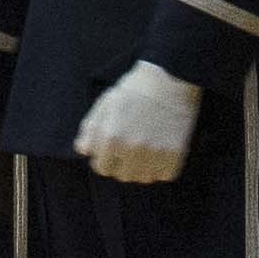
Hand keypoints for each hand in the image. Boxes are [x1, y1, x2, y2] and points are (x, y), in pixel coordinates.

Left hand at [76, 62, 199, 183]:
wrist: (171, 79)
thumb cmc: (135, 89)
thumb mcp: (106, 103)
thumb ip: (91, 129)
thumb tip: (83, 150)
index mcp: (112, 137)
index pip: (101, 167)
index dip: (105, 158)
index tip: (112, 150)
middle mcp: (132, 149)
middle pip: (122, 175)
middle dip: (122, 164)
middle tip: (129, 148)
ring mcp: (155, 154)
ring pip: (142, 178)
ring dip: (141, 168)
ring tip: (145, 150)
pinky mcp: (175, 154)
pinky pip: (164, 175)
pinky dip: (162, 167)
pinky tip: (160, 151)